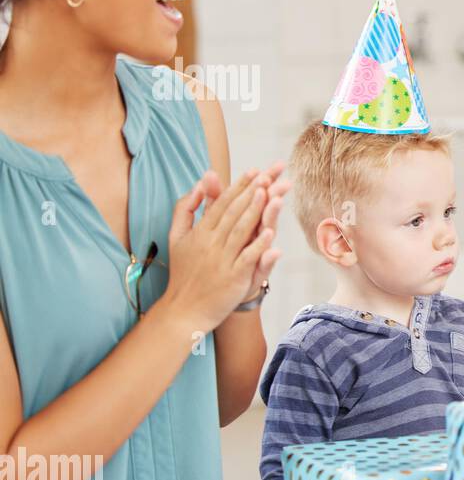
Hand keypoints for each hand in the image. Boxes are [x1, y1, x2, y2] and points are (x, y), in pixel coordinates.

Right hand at [164, 169, 277, 330]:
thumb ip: (186, 209)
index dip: (238, 186)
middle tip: (268, 174)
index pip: (222, 204)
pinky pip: (247, 258)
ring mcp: (222, 259)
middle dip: (251, 191)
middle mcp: (211, 243)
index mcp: (200, 232)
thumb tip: (199, 184)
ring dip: (255, 211)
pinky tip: (270, 233)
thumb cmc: (184, 272)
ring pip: (240, 231)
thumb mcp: (177, 237)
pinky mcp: (232, 277)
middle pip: (234, 212)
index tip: (254, 171)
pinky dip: (258, 246)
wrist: (184, 309)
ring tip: (269, 193)